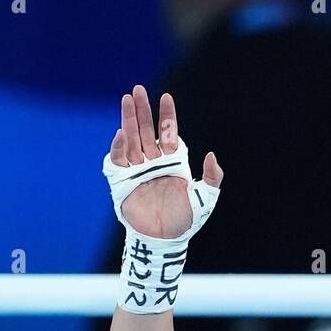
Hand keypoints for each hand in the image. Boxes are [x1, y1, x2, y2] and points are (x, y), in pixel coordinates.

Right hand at [109, 85, 222, 238]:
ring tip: (127, 100)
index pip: (168, 132)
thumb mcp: (205, 200)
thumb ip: (212, 178)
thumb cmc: (185, 221)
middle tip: (138, 89)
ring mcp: (137, 169)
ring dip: (128, 120)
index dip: (167, 115)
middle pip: (146, 130)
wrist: (164, 240)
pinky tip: (122, 133)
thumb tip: (212, 155)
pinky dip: (119, 146)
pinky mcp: (122, 180)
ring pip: (131, 139)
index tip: (165, 96)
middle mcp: (154, 162)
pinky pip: (118, 159)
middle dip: (142, 110)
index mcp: (173, 161)